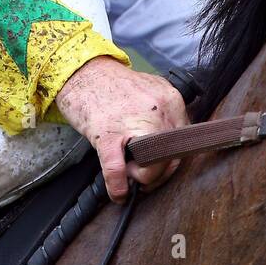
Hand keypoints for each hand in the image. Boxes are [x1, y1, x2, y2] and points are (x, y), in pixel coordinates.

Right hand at [55, 56, 188, 203]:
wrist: (82, 71)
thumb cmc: (113, 85)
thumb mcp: (150, 93)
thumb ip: (163, 117)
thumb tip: (167, 152)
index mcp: (170, 99)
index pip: (183, 141)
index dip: (171, 160)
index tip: (160, 167)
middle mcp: (158, 109)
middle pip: (171, 158)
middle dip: (157, 173)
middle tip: (141, 174)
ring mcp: (133, 121)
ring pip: (151, 166)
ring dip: (140, 178)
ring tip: (128, 174)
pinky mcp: (107, 133)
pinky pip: (117, 169)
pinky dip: (117, 186)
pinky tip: (117, 192)